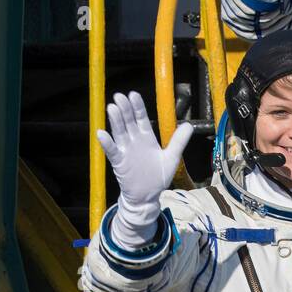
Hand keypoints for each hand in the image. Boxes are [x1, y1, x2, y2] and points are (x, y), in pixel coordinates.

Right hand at [96, 92, 192, 248]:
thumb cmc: (158, 177)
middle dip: (125, 109)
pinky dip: (107, 143)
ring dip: (115, 121)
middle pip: (128, 122)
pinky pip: (112, 151)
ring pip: (119, 133)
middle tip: (120, 96)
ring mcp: (125, 151)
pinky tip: (102, 134)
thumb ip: (178, 141)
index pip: (141, 118)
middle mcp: (134, 141)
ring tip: (111, 108)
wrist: (147, 196)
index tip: (133, 94)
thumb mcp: (171, 158)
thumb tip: (189, 125)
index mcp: (146, 138)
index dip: (137, 107)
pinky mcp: (119, 163)